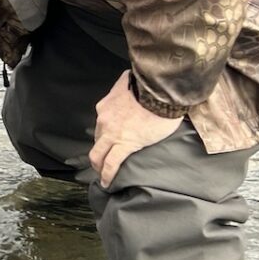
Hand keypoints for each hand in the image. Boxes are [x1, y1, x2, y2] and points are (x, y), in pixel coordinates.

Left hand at [89, 70, 182, 187]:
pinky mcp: (124, 144)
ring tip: (102, 174)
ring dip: (98, 165)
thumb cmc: (151, 87)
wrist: (161, 93)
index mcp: (106, 105)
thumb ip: (127, 83)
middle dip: (99, 150)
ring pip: (98, 153)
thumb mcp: (133, 82)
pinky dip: (107, 174)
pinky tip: (107, 182)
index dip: (103, 133)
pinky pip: (111, 163)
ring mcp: (112, 132)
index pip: (101, 123)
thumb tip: (129, 77)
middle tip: (103, 159)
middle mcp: (104, 119)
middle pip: (97, 139)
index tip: (107, 140)